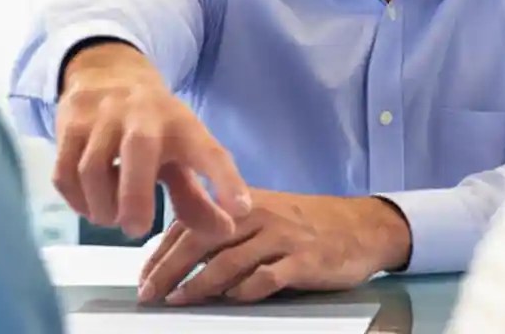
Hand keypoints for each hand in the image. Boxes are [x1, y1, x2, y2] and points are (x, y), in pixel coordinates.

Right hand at [55, 42, 251, 238]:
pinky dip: (76, 200)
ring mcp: (103, 116)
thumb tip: (224, 232)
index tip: (241, 210)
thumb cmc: (152, 126)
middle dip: (136, 196)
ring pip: (93, 168)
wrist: (106, 72)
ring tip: (113, 217)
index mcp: (182, 126)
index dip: (227, 182)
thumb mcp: (180, 155)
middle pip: (140, 150)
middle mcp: (144, 115)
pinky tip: (90, 204)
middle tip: (136, 229)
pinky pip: (65, 172)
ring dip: (102, 206)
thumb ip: (198, 199)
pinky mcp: (70, 123)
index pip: (210, 152)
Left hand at [137, 189, 411, 304]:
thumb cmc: (304, 226)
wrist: (360, 227)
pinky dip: (243, 292)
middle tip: (149, 293)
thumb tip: (178, 259)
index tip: (144, 276)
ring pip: (228, 262)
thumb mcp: (262, 217)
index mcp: (242, 203)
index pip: (191, 224)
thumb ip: (225, 232)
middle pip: (201, 241)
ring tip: (178, 301)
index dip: (162, 252)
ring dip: (198, 285)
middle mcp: (258, 215)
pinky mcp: (303, 260)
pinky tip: (230, 301)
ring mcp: (281, 237)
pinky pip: (265, 279)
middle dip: (169, 269)